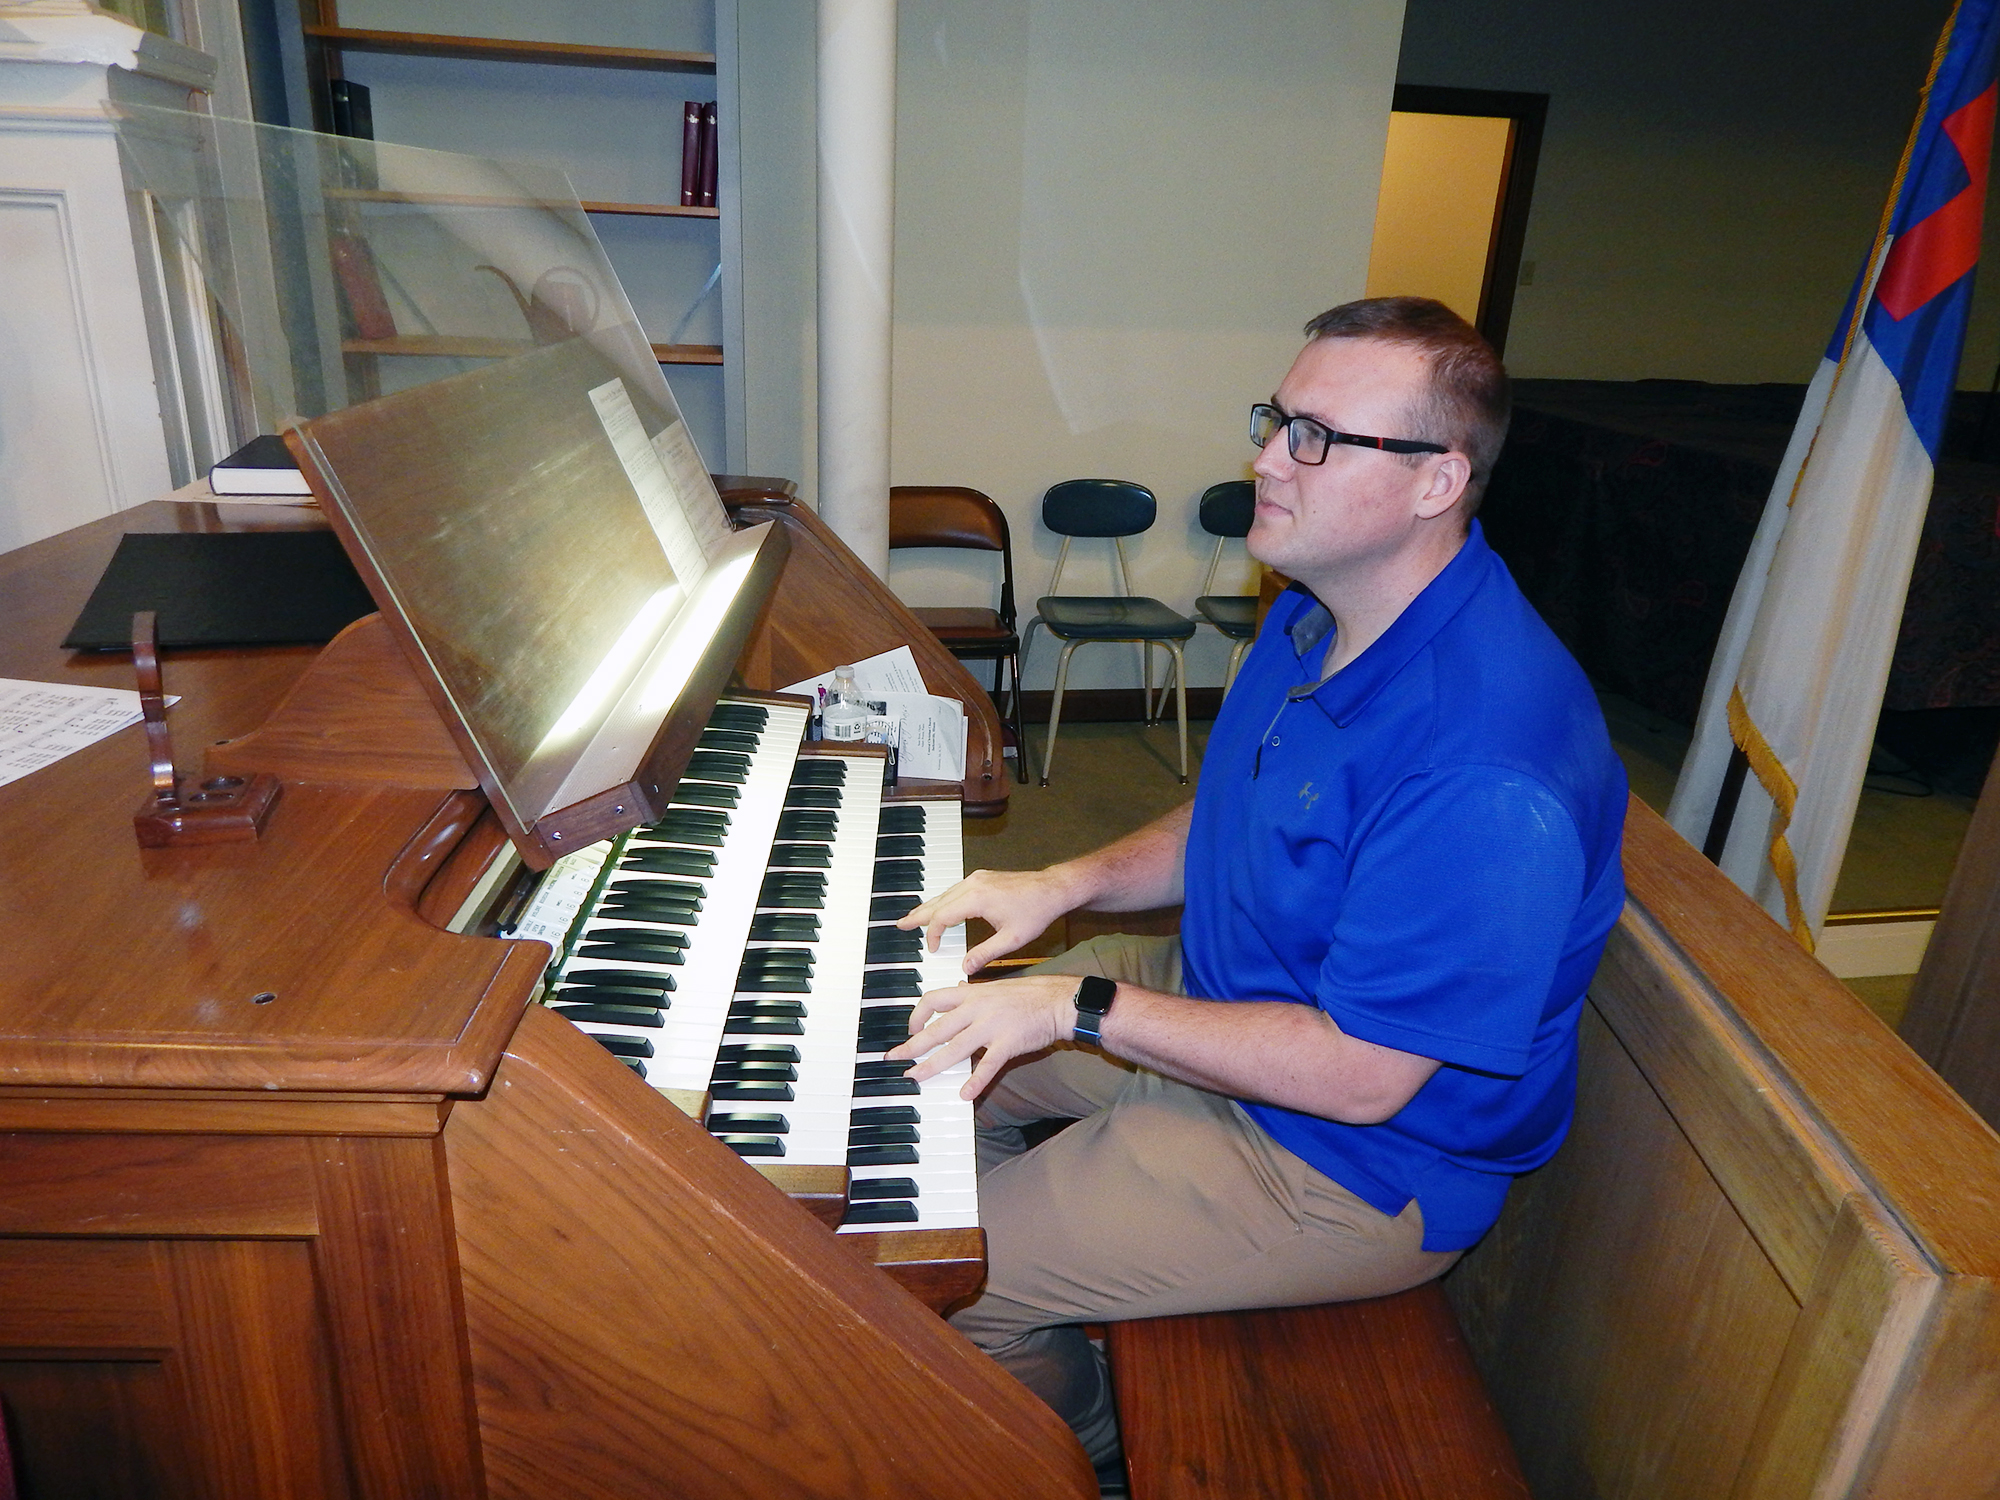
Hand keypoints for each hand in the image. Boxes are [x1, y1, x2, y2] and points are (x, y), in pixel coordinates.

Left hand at [886, 973, 1079, 1098]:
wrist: (1058, 1001)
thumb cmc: (1029, 995)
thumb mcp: (995, 988)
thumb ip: (973, 992)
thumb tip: (956, 989)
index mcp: (972, 994)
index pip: (933, 999)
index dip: (917, 1015)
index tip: (910, 1029)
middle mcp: (977, 1008)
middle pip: (937, 1028)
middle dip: (912, 1045)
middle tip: (895, 1058)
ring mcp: (991, 1026)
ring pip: (954, 1048)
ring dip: (932, 1065)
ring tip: (917, 1077)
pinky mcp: (1007, 1043)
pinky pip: (987, 1065)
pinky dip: (975, 1081)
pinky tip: (965, 1094)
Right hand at [896, 866, 1082, 973]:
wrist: (1053, 888)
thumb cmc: (1036, 911)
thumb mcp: (1011, 939)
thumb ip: (986, 953)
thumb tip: (965, 967)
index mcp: (977, 898)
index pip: (943, 917)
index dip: (934, 934)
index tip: (934, 949)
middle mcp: (973, 884)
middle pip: (937, 902)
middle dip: (918, 915)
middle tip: (901, 925)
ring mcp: (977, 879)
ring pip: (944, 894)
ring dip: (928, 907)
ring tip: (913, 918)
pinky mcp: (982, 878)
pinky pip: (954, 890)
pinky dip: (942, 901)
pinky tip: (938, 908)